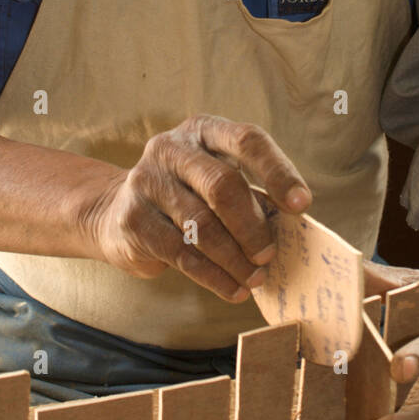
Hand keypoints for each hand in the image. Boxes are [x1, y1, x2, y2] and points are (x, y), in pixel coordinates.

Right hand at [83, 114, 311, 301]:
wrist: (117, 213)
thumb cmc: (188, 196)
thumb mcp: (217, 181)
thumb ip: (250, 193)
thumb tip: (292, 224)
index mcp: (203, 130)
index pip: (247, 140)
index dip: (278, 172)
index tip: (301, 205)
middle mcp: (171, 148)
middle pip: (223, 185)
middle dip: (253, 226)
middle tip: (269, 256)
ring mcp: (147, 181)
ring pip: (203, 225)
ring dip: (235, 259)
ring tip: (255, 279)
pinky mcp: (134, 219)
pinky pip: (182, 254)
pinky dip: (214, 277)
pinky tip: (233, 289)